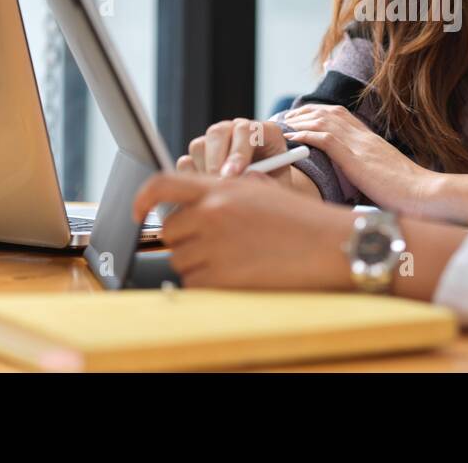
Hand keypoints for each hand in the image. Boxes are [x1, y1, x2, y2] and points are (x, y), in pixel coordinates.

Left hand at [132, 170, 353, 289]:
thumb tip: (188, 206)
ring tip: (236, 257)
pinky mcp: (222, 277)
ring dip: (199, 263)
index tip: (137, 212)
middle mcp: (212, 212)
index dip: (142, 198)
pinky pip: (194, 283)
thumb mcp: (258, 190)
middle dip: (187, 240)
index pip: (162, 184)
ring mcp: (215, 245)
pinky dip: (210, 283)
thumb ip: (220, 193)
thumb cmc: (300, 219)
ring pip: (181, 260)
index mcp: (221, 187)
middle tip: (217, 244)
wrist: (330, 244)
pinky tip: (239, 273)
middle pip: (171, 231)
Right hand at [181, 118, 292, 180]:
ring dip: (204, 170)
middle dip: (216, 160)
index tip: (235, 174)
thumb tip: (249, 178)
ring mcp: (217, 140)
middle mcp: (237, 129)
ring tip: (215, 190)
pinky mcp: (200, 154)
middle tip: (218, 184)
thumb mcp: (280, 185)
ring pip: (199, 146)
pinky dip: (191, 178)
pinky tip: (205, 192)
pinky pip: (186, 161)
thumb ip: (268, 181)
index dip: (239, 151)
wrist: (266, 191)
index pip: (247, 130)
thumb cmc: (276, 185)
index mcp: (263, 131)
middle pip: (218, 133)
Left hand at [280, 104, 437, 214]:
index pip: (344, 116)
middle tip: (288, 115)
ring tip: (284, 122)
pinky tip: (293, 136)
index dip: (322, 112)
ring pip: (325, 120)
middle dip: (307, 111)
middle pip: (331, 112)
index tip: (305, 116)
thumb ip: (372, 175)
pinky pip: (326, 139)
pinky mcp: (357, 159)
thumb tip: (360, 186)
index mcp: (373, 141)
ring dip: (302, 120)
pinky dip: (307, 134)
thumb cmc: (411, 194)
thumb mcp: (387, 178)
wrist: (426, 194)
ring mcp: (361, 146)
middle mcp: (366, 138)